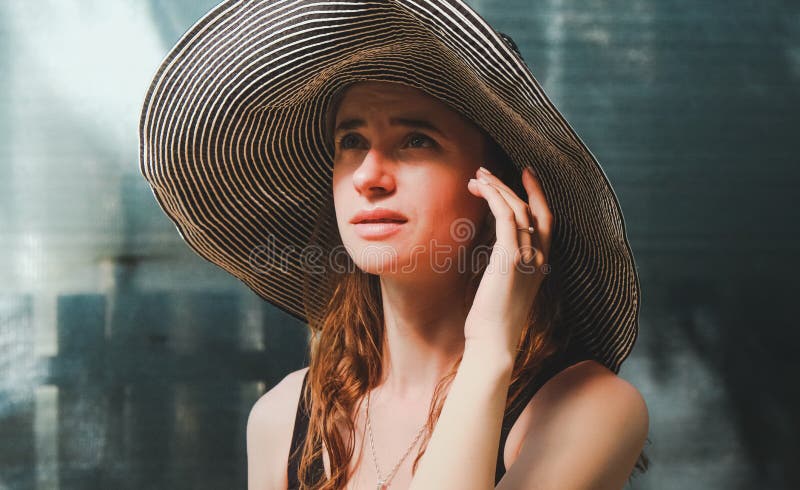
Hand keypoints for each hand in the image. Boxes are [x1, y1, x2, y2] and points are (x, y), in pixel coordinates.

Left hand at [464, 165, 553, 356]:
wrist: (493, 343)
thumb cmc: (492, 322)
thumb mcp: (504, 289)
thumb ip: (506, 268)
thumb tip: (494, 253)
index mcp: (540, 265)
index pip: (546, 221)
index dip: (538, 195)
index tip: (526, 175)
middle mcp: (538, 257)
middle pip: (533, 209)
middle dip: (514, 185)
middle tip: (489, 170)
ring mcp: (526, 256)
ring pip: (517, 208)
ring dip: (497, 187)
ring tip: (477, 176)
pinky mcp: (509, 257)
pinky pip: (505, 216)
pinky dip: (494, 196)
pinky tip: (478, 187)